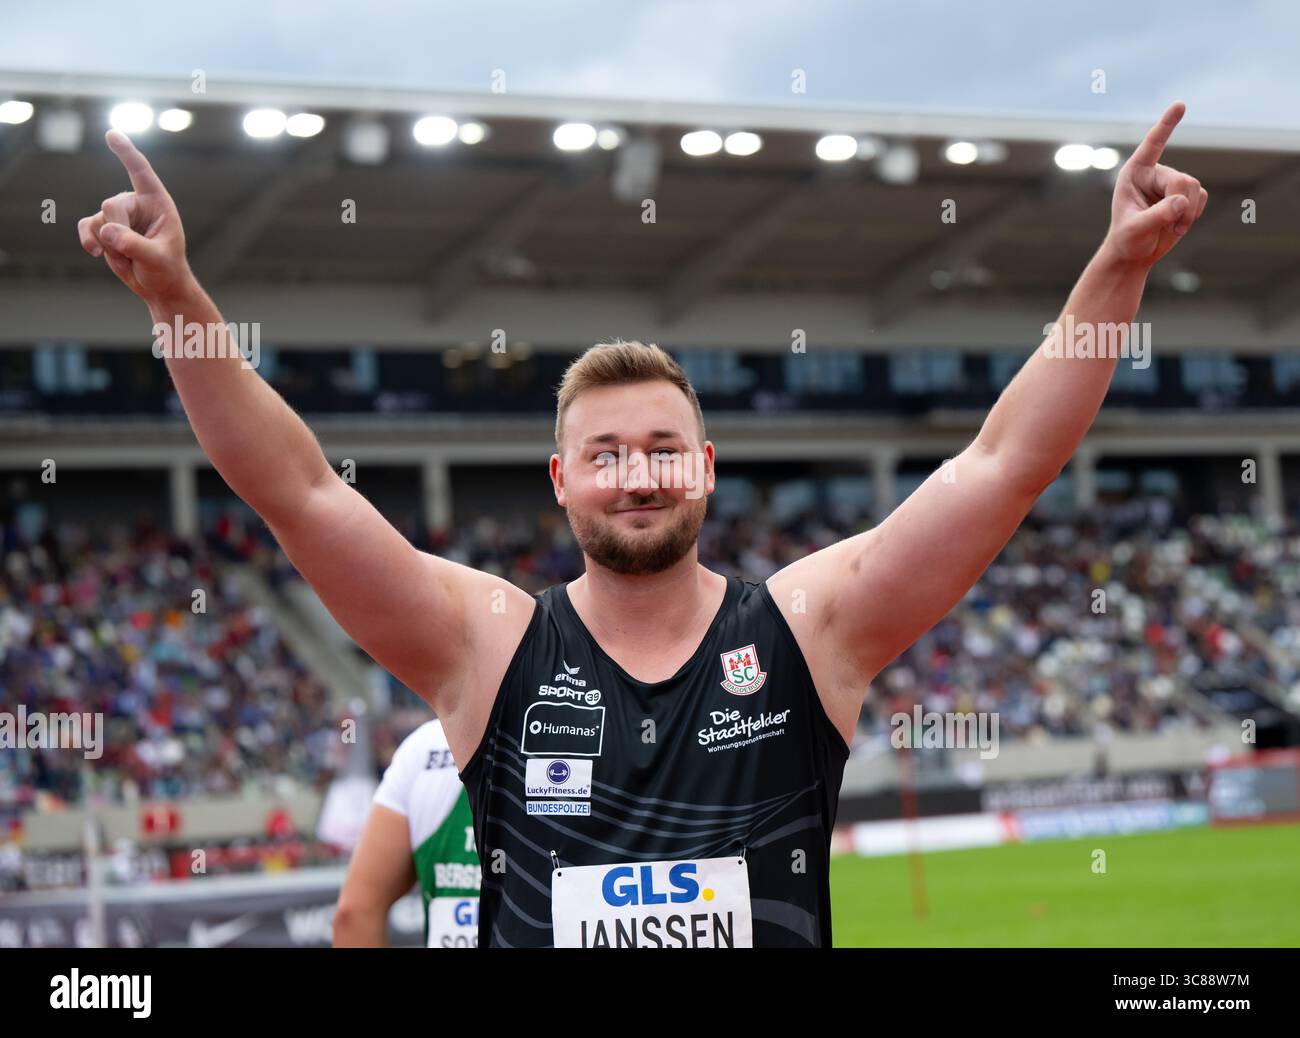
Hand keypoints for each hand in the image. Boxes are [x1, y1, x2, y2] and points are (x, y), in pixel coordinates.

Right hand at [77, 130, 193, 303]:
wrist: (159, 284)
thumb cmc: (166, 269)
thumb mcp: (157, 259)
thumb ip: (134, 244)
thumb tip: (106, 230)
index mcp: (158, 203)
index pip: (141, 172)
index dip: (126, 153)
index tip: (112, 133)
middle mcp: (137, 204)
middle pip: (112, 206)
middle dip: (118, 232)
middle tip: (133, 251)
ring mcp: (118, 215)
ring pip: (97, 220)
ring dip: (108, 243)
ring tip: (127, 257)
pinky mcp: (104, 227)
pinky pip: (87, 227)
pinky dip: (89, 241)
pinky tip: (95, 253)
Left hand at [1104, 101, 1207, 267]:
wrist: (1135, 253)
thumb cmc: (1127, 239)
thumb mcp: (1134, 230)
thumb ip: (1155, 216)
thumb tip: (1181, 202)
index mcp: (1134, 173)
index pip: (1152, 145)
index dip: (1166, 125)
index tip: (1180, 104)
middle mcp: (1153, 173)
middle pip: (1182, 180)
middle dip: (1180, 206)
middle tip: (1170, 226)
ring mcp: (1172, 182)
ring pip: (1194, 188)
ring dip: (1187, 213)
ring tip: (1171, 227)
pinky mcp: (1186, 194)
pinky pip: (1202, 197)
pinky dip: (1194, 214)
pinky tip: (1178, 224)